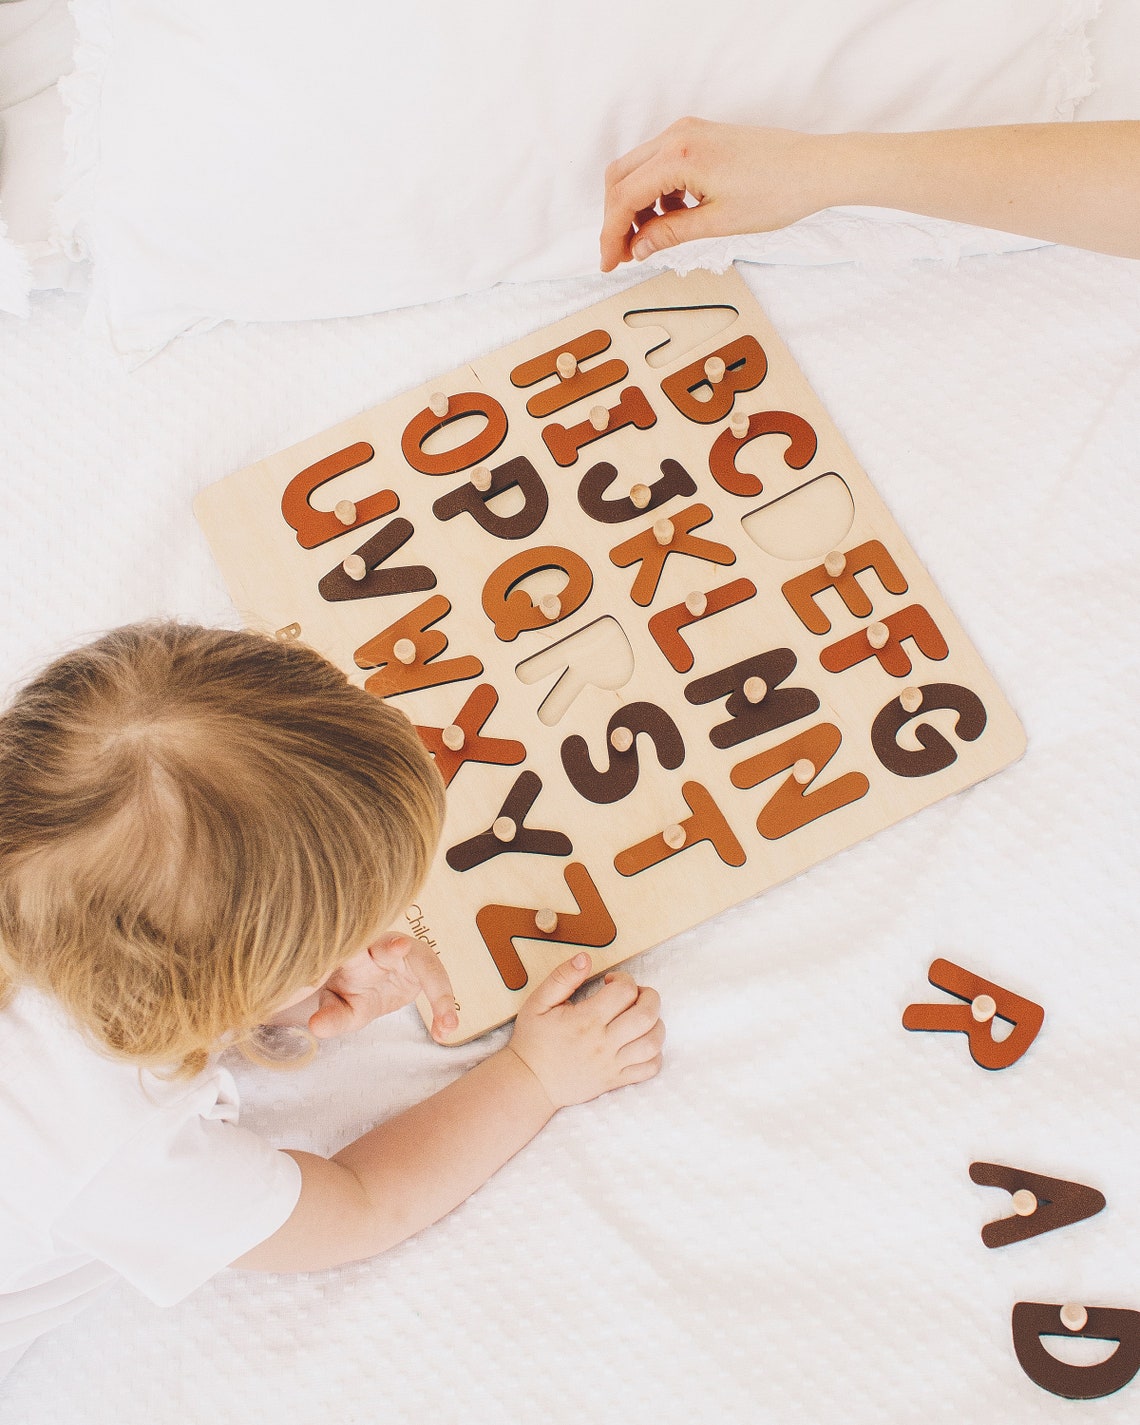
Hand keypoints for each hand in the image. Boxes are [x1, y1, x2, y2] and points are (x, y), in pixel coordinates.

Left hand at [307, 933, 457, 1042]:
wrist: (367, 984)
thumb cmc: (349, 990)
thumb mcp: (338, 1007)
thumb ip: (330, 1017)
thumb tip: (316, 1027)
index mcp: (356, 952)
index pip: (362, 943)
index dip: (382, 945)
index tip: (399, 947)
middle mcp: (382, 945)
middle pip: (395, 943)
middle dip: (404, 949)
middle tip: (410, 956)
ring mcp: (409, 952)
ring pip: (429, 966)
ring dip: (441, 996)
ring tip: (446, 1026)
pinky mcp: (425, 964)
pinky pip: (439, 984)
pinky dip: (443, 1008)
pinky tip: (443, 1030)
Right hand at [507, 953, 664, 1109]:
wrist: (530, 1082)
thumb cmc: (533, 1040)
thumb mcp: (538, 1002)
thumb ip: (562, 977)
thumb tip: (585, 958)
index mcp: (586, 1020)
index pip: (624, 992)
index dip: (623, 979)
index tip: (610, 982)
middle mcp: (604, 1043)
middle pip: (646, 1015)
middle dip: (649, 997)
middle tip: (635, 995)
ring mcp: (612, 1064)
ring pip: (652, 1043)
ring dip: (655, 1024)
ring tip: (641, 1018)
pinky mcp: (615, 1080)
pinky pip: (649, 1069)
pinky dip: (655, 1054)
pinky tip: (642, 1042)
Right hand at [600, 117, 828, 270]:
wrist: (816, 168)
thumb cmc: (777, 192)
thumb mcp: (718, 223)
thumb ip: (670, 234)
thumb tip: (637, 249)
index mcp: (680, 155)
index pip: (624, 197)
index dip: (610, 234)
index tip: (609, 263)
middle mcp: (678, 135)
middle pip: (621, 177)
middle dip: (615, 218)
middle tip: (622, 255)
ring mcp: (689, 132)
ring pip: (637, 170)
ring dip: (635, 206)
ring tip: (652, 240)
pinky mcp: (700, 137)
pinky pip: (660, 165)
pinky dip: (656, 194)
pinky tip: (673, 218)